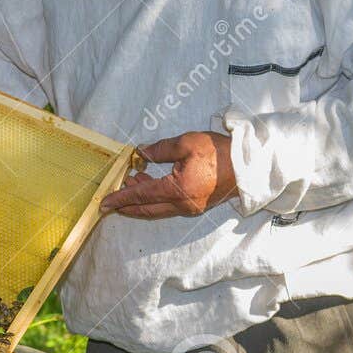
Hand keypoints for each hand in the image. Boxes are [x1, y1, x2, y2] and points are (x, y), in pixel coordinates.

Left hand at [100, 131, 237, 218]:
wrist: (248, 165)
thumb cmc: (219, 152)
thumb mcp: (186, 143)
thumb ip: (160, 149)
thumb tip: (141, 153)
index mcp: (178, 190)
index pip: (141, 196)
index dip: (121, 198)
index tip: (104, 202)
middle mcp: (182, 205)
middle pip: (146, 209)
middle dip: (127, 204)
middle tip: (111, 197)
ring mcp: (190, 208)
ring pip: (157, 209)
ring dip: (141, 200)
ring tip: (131, 182)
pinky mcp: (196, 206)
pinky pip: (168, 207)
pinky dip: (155, 199)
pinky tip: (150, 184)